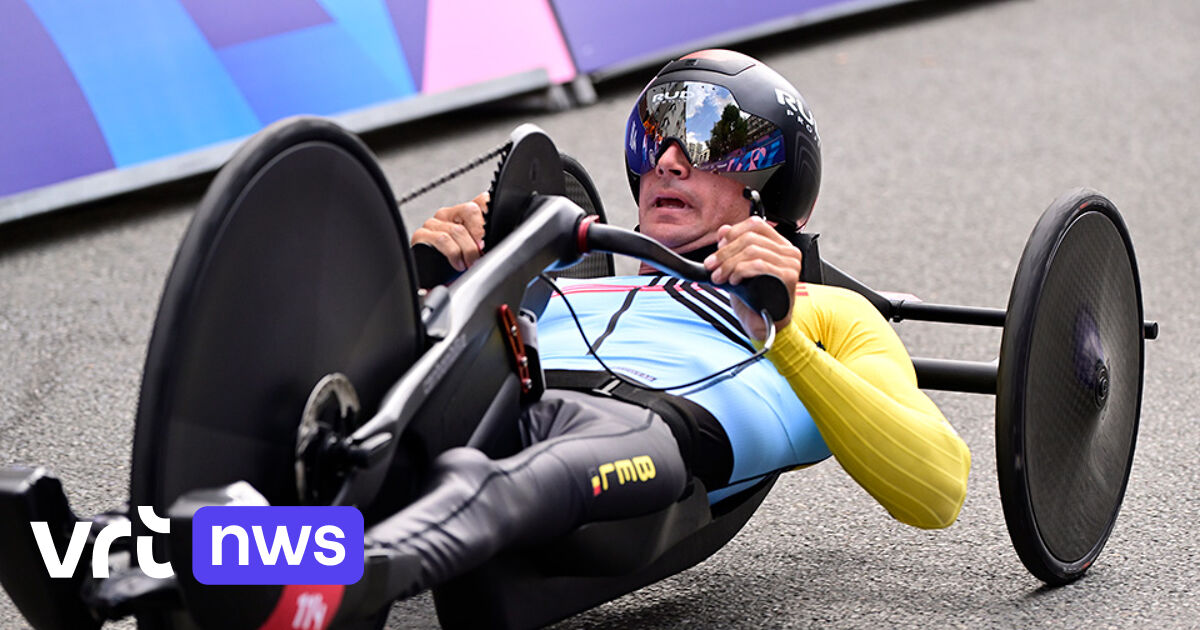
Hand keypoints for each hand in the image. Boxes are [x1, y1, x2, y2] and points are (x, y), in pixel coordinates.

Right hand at [411, 192, 489, 270]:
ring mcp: (433, 224)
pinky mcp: (421, 235)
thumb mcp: (475, 252)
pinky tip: (457, 263)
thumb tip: (496, 241)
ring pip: (457, 229)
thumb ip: (485, 242)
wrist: (431, 280)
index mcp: (462, 215)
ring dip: (467, 250)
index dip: (489, 212)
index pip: (480, 201)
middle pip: (470, 210)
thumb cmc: (455, 265)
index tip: (493, 232)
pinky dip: (454, 253)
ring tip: (469, 263)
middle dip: (479, 234)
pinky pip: (442, 239)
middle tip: (481, 251)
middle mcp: (447, 215)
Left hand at [703, 217, 801, 340]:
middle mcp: (789, 251)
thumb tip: (723, 231)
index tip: (718, 246)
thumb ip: (733, 248)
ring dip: (729, 264)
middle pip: (750, 238)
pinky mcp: (788, 277)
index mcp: (779, 245)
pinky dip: (740, 271)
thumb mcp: (738, 268)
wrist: (764, 324)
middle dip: (725, 252)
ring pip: (752, 250)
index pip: (756, 224)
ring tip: (719, 277)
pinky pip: (758, 265)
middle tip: (712, 266)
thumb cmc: (755, 298)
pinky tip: (734, 281)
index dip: (733, 232)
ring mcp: (791, 264)